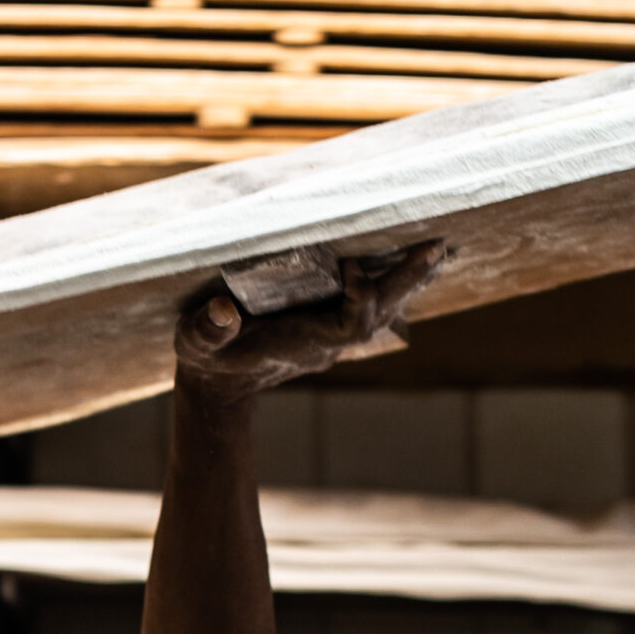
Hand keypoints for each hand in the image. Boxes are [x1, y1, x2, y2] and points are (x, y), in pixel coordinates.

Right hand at [173, 242, 446, 404]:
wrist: (220, 385)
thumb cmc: (208, 359)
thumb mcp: (197, 344)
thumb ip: (206, 331)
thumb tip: (222, 312)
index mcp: (302, 342)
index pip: (352, 326)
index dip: (361, 298)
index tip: (350, 265)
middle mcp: (326, 342)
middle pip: (380, 316)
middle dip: (406, 282)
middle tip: (435, 248)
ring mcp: (332, 336)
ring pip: (383, 312)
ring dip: (409, 281)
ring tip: (437, 251)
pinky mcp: (331, 328)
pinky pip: (373, 307)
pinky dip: (395, 286)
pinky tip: (414, 265)